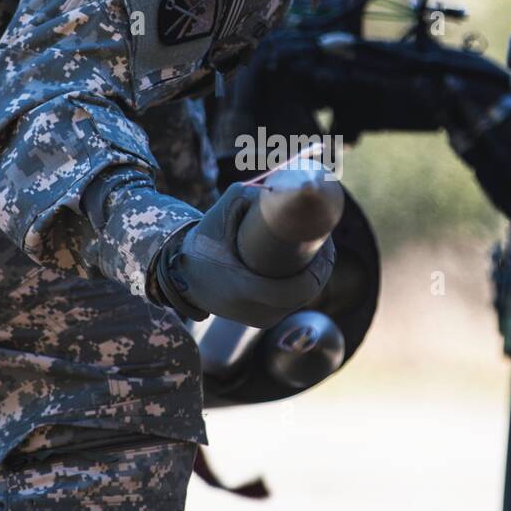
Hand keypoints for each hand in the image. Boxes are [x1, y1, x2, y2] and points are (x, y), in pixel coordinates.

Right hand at [152, 183, 334, 328]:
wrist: (183, 274)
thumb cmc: (204, 241)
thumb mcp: (222, 213)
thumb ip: (250, 196)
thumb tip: (285, 189)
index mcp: (243, 288)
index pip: (296, 288)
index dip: (320, 267)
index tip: (326, 242)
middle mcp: (253, 311)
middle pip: (304, 294)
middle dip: (321, 268)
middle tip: (326, 242)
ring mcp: (257, 319)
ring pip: (300, 301)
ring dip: (315, 278)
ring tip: (320, 251)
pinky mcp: (260, 320)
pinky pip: (291, 305)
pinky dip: (303, 288)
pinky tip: (310, 270)